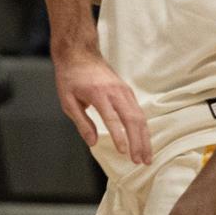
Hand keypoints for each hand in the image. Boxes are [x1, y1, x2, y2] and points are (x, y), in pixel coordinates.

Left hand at [54, 49, 149, 163]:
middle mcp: (115, 91)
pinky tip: (145, 142)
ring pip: (140, 116)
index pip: (112, 118)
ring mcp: (124, 90)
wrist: (80, 53)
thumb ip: (81, 122)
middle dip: (138, 142)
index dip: (119, 136)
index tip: (124, 152)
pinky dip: (143, 129)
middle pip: (132, 119)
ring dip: (145, 138)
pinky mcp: (128, 91)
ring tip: (147, 157)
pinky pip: (139, 112)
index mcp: (98, 93)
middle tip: (140, 161)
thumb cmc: (71, 78)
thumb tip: (93, 143)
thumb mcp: (67, 101)